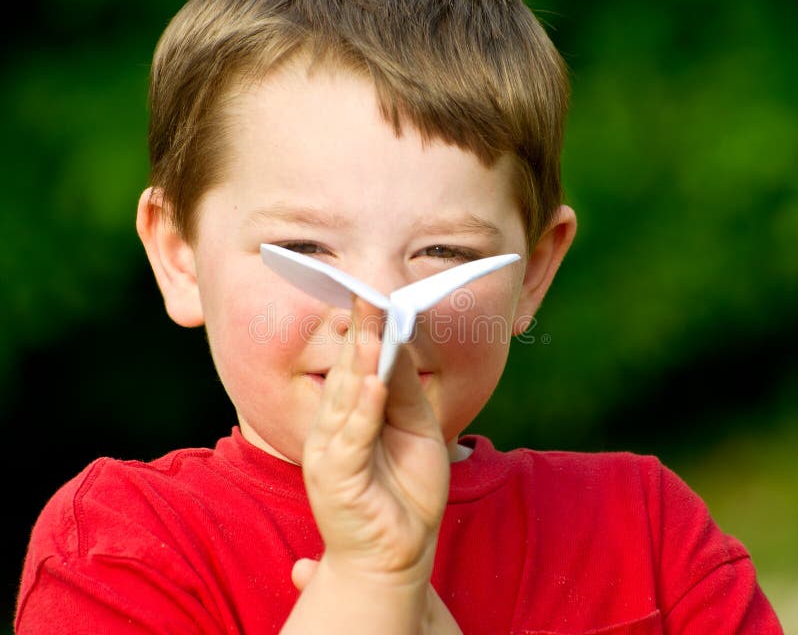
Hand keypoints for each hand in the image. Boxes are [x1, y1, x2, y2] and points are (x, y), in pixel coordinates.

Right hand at [300, 296, 450, 581]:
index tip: (373, 296)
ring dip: (358, 364)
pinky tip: (373, 384)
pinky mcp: (335, 477)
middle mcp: (332, 427)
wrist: (395, 554)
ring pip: (345, 400)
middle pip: (345, 373)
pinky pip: (352, 439)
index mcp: (349, 414)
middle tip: (368, 297)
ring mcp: (330, 451)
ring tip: (370, 331)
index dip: (364, 331)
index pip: (354, 364)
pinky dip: (364, 411)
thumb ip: (404, 391)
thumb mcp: (414, 430)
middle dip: (359, 335)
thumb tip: (399, 344)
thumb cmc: (406, 491)